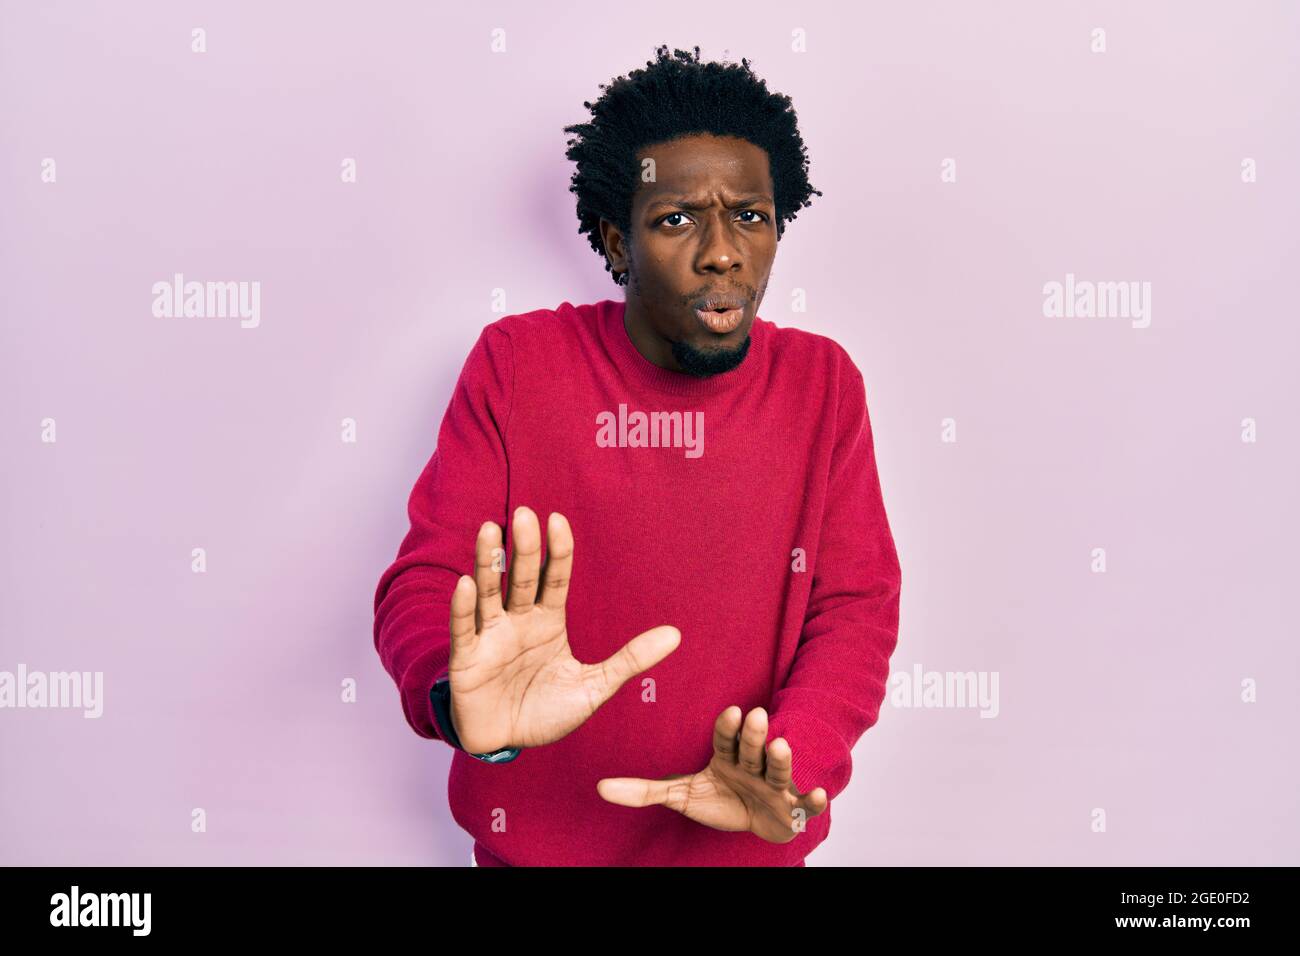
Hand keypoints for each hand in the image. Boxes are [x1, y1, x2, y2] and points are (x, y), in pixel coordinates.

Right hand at [446, 505, 680, 753]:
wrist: (506, 743)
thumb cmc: (546, 711)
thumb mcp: (594, 686)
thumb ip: (630, 659)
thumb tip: (676, 635)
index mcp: (547, 622)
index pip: (553, 579)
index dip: (556, 551)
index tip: (557, 519)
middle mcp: (518, 621)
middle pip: (521, 578)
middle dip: (523, 547)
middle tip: (524, 514)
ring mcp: (490, 637)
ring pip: (489, 592)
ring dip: (487, 562)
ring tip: (490, 530)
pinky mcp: (467, 659)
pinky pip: (464, 629)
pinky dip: (463, 607)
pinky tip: (466, 584)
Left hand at [595, 705, 827, 843]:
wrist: (758, 822)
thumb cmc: (720, 801)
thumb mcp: (681, 795)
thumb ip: (644, 791)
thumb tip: (600, 788)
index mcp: (727, 756)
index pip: (725, 738)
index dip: (727, 727)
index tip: (731, 710)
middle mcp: (753, 765)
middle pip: (752, 748)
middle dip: (754, 734)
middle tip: (756, 715)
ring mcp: (775, 785)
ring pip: (777, 770)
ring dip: (781, 759)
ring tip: (781, 748)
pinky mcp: (792, 808)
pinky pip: (805, 805)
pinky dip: (814, 801)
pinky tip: (818, 794)